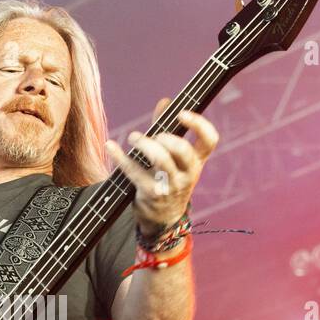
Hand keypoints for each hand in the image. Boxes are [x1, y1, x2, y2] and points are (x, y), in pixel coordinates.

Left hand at [105, 98, 219, 237]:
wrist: (163, 218)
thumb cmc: (168, 179)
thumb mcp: (175, 158)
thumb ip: (168, 127)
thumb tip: (165, 101)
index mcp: (197, 161)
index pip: (210, 141)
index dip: (199, 124)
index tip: (182, 113)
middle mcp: (188, 174)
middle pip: (183, 150)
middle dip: (166, 137)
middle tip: (154, 134)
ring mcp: (171, 185)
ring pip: (161, 160)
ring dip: (144, 144)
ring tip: (133, 137)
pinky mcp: (152, 193)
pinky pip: (135, 172)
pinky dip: (120, 157)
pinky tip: (110, 146)